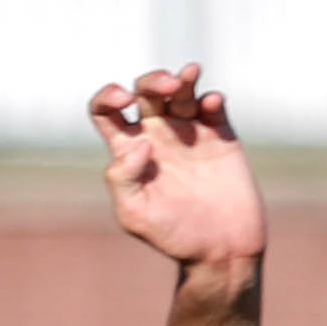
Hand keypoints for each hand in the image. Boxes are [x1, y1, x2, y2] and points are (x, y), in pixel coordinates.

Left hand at [90, 65, 265, 273]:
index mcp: (129, 153)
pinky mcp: (219, 135)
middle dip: (152, 81)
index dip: (108, 96)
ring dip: (181, 78)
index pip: (106, 112)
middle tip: (167, 89)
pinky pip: (213, 104)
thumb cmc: (173, 236)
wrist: (220, 248)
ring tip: (186, 77)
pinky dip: (211, 98)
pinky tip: (211, 104)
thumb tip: (139, 143)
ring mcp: (189, 133)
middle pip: (145, 92)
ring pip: (180, 90)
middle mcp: (156, 137)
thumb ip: (122, 179)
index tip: (123, 101)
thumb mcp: (135, 214)